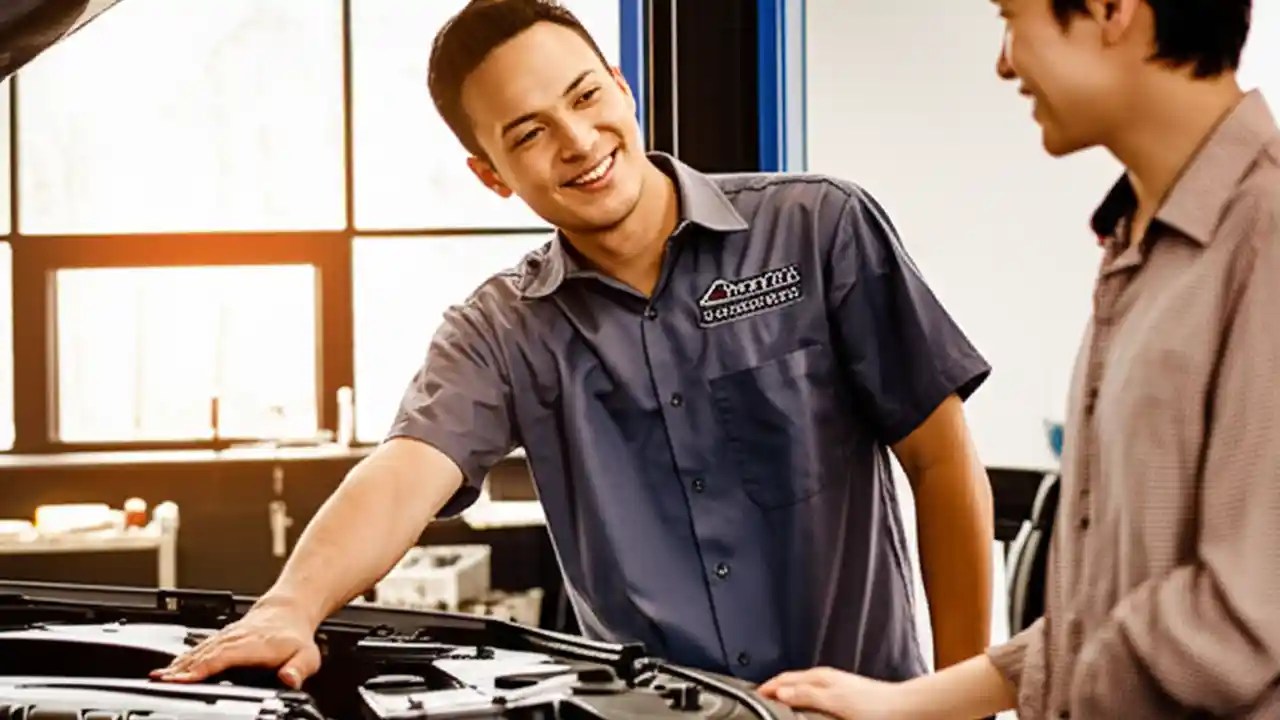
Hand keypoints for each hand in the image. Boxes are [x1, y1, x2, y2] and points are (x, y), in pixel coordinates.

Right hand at [149, 595, 320, 688]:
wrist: (288, 611)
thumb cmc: (295, 637)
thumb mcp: (307, 655)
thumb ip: (299, 669)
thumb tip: (290, 679)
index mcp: (252, 645)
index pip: (222, 658)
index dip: (202, 669)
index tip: (183, 679)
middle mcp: (234, 640)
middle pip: (203, 656)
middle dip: (180, 670)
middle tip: (158, 683)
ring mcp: (225, 638)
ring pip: (197, 651)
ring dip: (176, 665)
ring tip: (157, 678)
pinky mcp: (220, 639)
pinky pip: (197, 649)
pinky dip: (181, 659)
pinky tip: (169, 670)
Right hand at [758, 667, 906, 719]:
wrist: (908, 711)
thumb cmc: (877, 705)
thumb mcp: (834, 700)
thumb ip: (806, 694)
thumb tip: (779, 691)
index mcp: (820, 678)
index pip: (783, 679)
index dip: (766, 688)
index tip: (751, 697)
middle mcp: (827, 680)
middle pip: (792, 683)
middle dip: (775, 691)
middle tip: (760, 703)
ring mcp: (837, 690)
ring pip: (804, 691)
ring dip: (790, 697)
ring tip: (779, 708)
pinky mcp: (846, 701)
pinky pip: (816, 700)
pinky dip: (805, 705)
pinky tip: (810, 715)